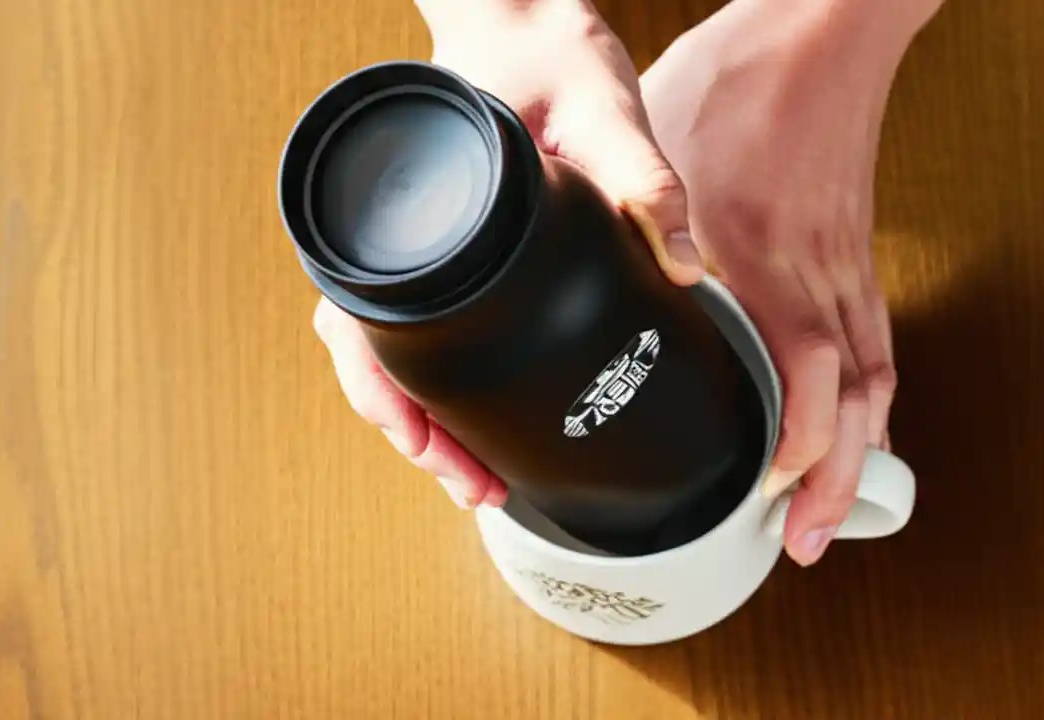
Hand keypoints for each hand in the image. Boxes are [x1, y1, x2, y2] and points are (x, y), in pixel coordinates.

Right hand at [315, 0, 700, 507]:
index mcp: (421, 202)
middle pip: (369, 349)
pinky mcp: (447, 244)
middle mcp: (406, 228)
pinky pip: (419, 317)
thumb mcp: (602, 110)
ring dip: (419, 410)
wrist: (525, 13)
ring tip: (469, 470)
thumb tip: (679, 260)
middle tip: (468, 483)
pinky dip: (435, 372)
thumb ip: (644, 181)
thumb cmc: (546, 52)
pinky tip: (472, 407)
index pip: (364, 315)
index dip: (386, 394)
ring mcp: (421, 240)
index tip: (424, 446)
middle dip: (410, 426)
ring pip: (389, 343)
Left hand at [641, 0, 938, 564]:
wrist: (818, 34)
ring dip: (860, 456)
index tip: (765, 495)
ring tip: (830, 513)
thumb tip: (596, 279)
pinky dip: (870, 407)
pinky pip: (878, 348)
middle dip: (835, 485)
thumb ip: (634, 221)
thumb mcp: (664, 149)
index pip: (804, 375)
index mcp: (765, 256)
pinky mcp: (855, 259)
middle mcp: (817, 276)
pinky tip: (852, 431)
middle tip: (800, 543)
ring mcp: (846, 270)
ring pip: (876, 384)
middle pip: (854, 403)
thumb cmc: (738, 85)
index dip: (795, 448)